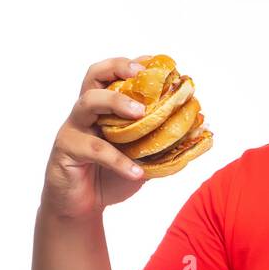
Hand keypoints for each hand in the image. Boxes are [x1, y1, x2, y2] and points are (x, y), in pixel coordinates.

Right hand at [41, 56, 153, 219]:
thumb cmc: (110, 177)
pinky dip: (119, 160)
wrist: (82, 207)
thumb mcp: (143, 158)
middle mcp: (86, 112)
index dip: (132, 65)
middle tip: (140, 75)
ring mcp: (73, 128)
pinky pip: (94, 149)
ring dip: (115, 102)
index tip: (155, 62)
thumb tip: (202, 128)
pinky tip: (137, 171)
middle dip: (118, 68)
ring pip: (87, 102)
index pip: (114, 75)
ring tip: (140, 113)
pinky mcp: (67, 150)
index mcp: (104, 109)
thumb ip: (164, 141)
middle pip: (94, 76)